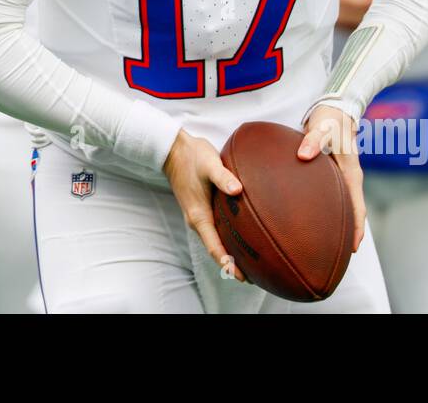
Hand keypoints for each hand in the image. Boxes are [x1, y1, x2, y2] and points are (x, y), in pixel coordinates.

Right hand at [163, 129, 245, 280]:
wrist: (173, 149)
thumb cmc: (192, 156)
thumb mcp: (210, 165)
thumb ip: (223, 178)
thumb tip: (237, 190)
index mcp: (199, 215)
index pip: (214, 248)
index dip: (228, 264)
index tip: (243, 278)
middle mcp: (197, 219)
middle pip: (215, 249)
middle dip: (232, 264)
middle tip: (254, 276)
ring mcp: (198, 215)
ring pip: (215, 240)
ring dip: (229, 253)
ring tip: (249, 263)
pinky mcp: (200, 208)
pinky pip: (214, 230)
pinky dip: (226, 239)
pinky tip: (239, 238)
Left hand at [298, 105, 364, 251]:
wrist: (334, 105)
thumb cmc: (330, 117)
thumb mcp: (322, 127)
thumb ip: (313, 140)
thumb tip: (304, 156)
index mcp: (351, 173)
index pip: (357, 207)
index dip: (355, 229)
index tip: (352, 249)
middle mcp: (349, 177)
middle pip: (352, 211)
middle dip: (347, 232)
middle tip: (338, 255)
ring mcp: (342, 175)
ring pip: (343, 204)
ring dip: (339, 221)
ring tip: (326, 240)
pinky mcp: (333, 171)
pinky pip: (333, 195)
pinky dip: (328, 207)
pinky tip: (314, 214)